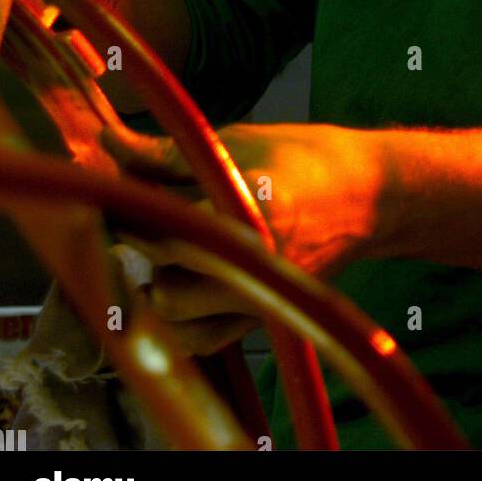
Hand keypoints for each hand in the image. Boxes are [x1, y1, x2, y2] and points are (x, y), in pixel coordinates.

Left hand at [101, 121, 389, 356]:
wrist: (371, 196)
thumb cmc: (305, 157)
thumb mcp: (237, 143)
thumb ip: (168, 154)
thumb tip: (110, 141)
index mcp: (249, 209)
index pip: (163, 225)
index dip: (128, 211)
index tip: (114, 194)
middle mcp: (255, 262)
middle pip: (164, 273)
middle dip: (141, 245)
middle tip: (137, 217)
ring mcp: (260, 295)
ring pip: (175, 314)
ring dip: (157, 285)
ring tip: (163, 252)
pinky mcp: (263, 316)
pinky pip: (202, 338)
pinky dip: (180, 319)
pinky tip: (182, 281)